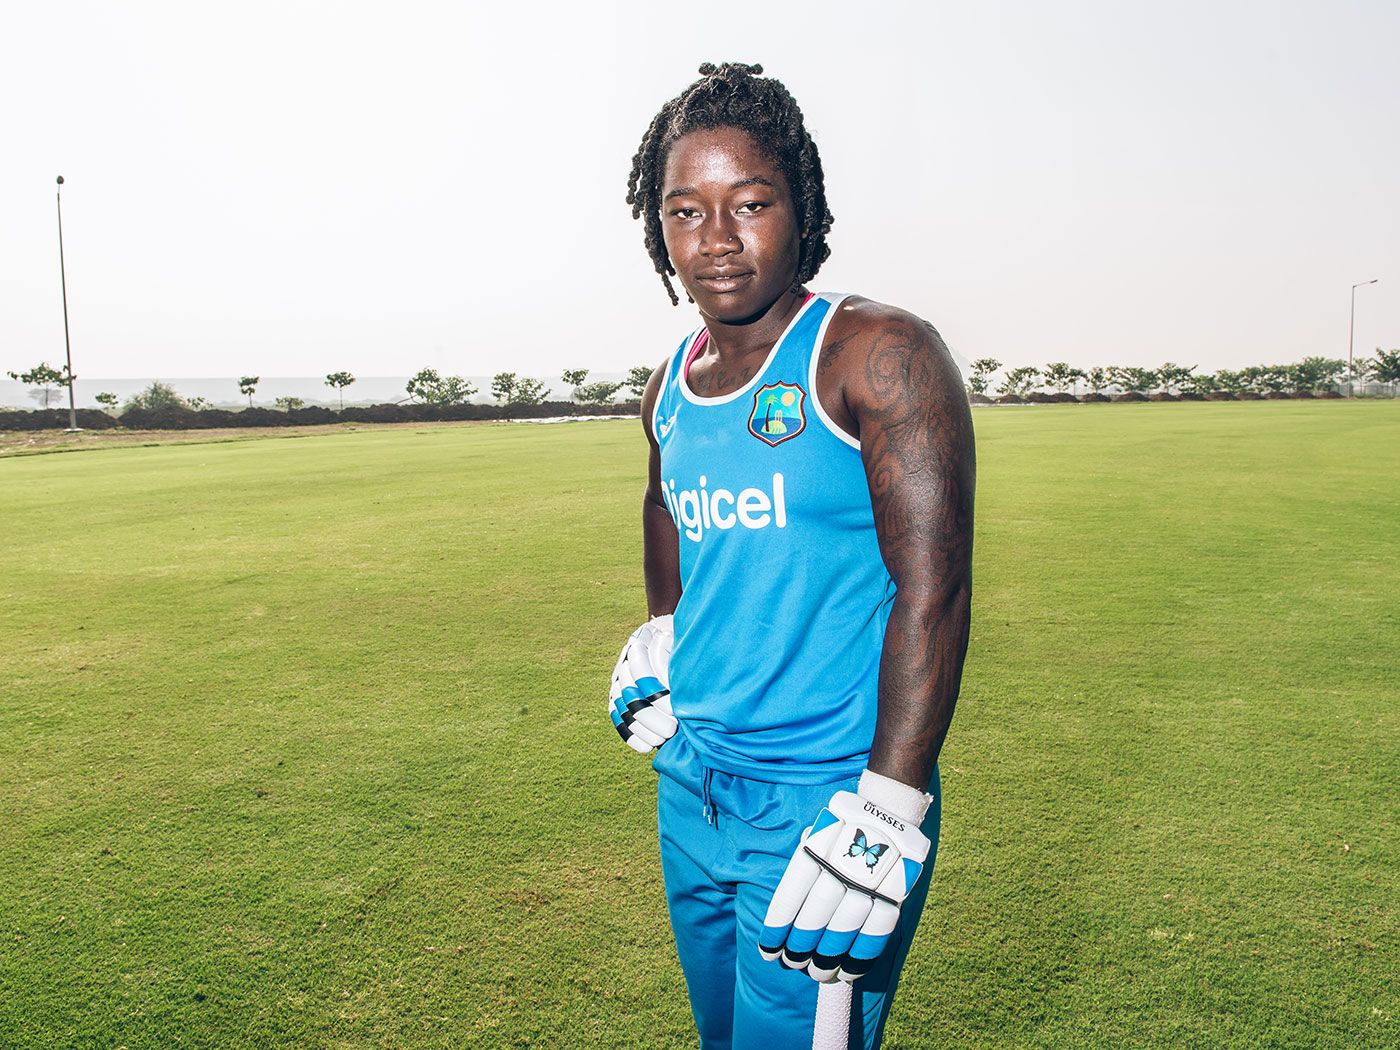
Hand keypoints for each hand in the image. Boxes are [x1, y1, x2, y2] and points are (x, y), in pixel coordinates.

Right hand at [608, 615, 675, 753]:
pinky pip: (619, 719)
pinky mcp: (617, 697)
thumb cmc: (683, 639)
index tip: (676, 710)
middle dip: (651, 716)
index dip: (657, 693)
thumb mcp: (684, 640)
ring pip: (623, 709)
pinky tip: (646, 747)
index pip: (641, 672)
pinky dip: (631, 735)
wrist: (668, 634)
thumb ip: (680, 652)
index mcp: (639, 644)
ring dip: (643, 727)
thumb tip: (680, 665)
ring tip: (661, 740)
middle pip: (631, 694)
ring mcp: (619, 682)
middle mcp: (625, 664)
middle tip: (671, 730)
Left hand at [758, 772, 931, 982]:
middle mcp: (843, 862)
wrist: (888, 807)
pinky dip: (862, 956)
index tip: (768, 951)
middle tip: (793, 964)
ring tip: (816, 973)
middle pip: (816, 916)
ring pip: (844, 928)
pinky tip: (847, 971)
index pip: (790, 894)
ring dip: (828, 957)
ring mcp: (872, 878)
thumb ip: (802, 866)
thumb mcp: (814, 832)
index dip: (777, 928)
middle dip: (801, 947)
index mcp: (817, 845)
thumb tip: (786, 919)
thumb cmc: (839, 827)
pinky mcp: (896, 890)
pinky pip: (878, 931)